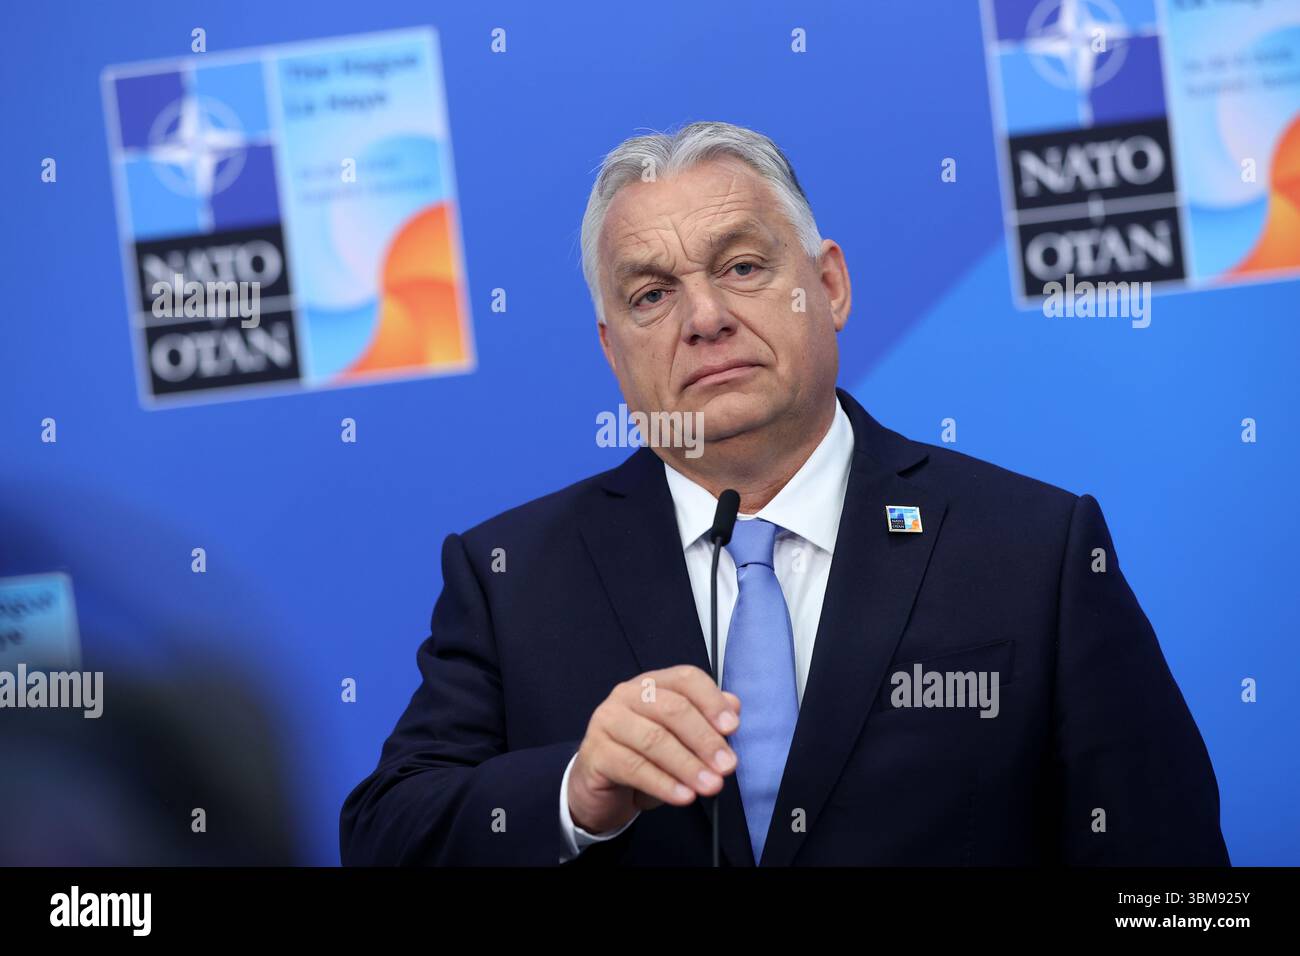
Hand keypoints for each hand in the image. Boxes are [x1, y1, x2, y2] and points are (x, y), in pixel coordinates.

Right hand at [567, 665, 740, 834]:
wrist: (601, 789)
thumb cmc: (644, 756)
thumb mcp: (679, 738)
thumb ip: (706, 720)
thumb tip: (733, 706)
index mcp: (652, 683)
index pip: (685, 679)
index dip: (712, 701)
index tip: (732, 727)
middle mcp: (627, 695)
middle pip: (672, 709)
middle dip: (704, 739)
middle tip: (726, 766)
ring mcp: (607, 722)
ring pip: (654, 739)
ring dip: (688, 765)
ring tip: (711, 785)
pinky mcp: (596, 753)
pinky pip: (634, 768)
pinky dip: (664, 784)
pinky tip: (683, 796)